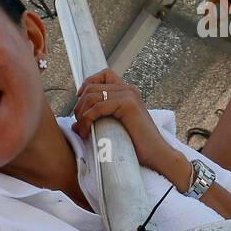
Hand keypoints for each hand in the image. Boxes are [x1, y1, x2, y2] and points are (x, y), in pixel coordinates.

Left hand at [73, 72, 188, 184]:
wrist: (157, 155)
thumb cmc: (136, 147)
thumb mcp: (114, 128)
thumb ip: (100, 120)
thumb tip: (74, 123)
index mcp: (126, 91)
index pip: (103, 75)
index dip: (87, 85)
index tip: (80, 104)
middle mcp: (128, 89)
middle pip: (92, 86)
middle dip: (79, 105)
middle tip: (78, 124)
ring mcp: (129, 95)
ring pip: (92, 96)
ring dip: (81, 114)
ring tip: (81, 130)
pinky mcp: (128, 105)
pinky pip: (98, 107)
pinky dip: (87, 120)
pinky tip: (86, 133)